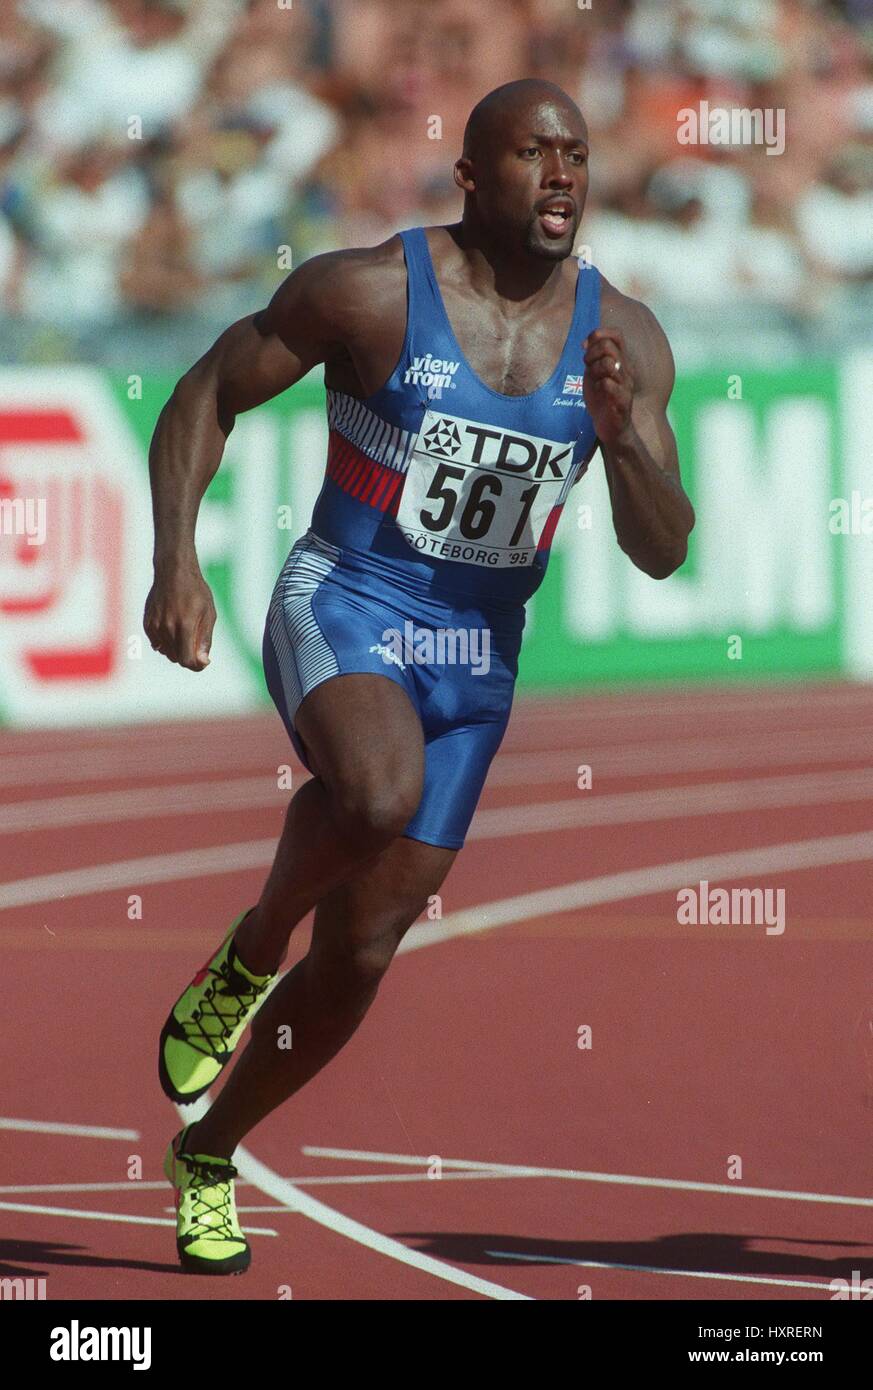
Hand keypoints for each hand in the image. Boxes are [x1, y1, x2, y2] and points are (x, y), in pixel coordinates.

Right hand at [144, 561, 215, 670]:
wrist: (173, 572)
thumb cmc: (196, 591)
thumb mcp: (209, 614)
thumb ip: (205, 639)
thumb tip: (203, 662)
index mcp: (185, 625)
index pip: (187, 659)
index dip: (196, 666)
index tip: (203, 662)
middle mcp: (167, 627)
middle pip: (176, 658)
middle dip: (188, 657)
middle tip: (197, 647)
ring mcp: (155, 625)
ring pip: (166, 652)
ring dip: (177, 650)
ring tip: (186, 633)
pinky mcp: (147, 623)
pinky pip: (157, 644)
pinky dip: (166, 643)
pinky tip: (174, 629)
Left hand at [582, 328, 633, 446]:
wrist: (612, 428)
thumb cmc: (603, 399)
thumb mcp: (595, 373)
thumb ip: (593, 357)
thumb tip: (587, 341)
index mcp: (621, 360)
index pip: (616, 335)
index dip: (599, 334)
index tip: (584, 346)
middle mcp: (626, 369)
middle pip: (608, 346)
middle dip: (592, 353)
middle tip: (587, 365)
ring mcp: (625, 385)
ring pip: (609, 363)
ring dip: (594, 369)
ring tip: (593, 379)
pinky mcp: (621, 400)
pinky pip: (608, 384)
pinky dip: (598, 385)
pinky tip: (597, 391)